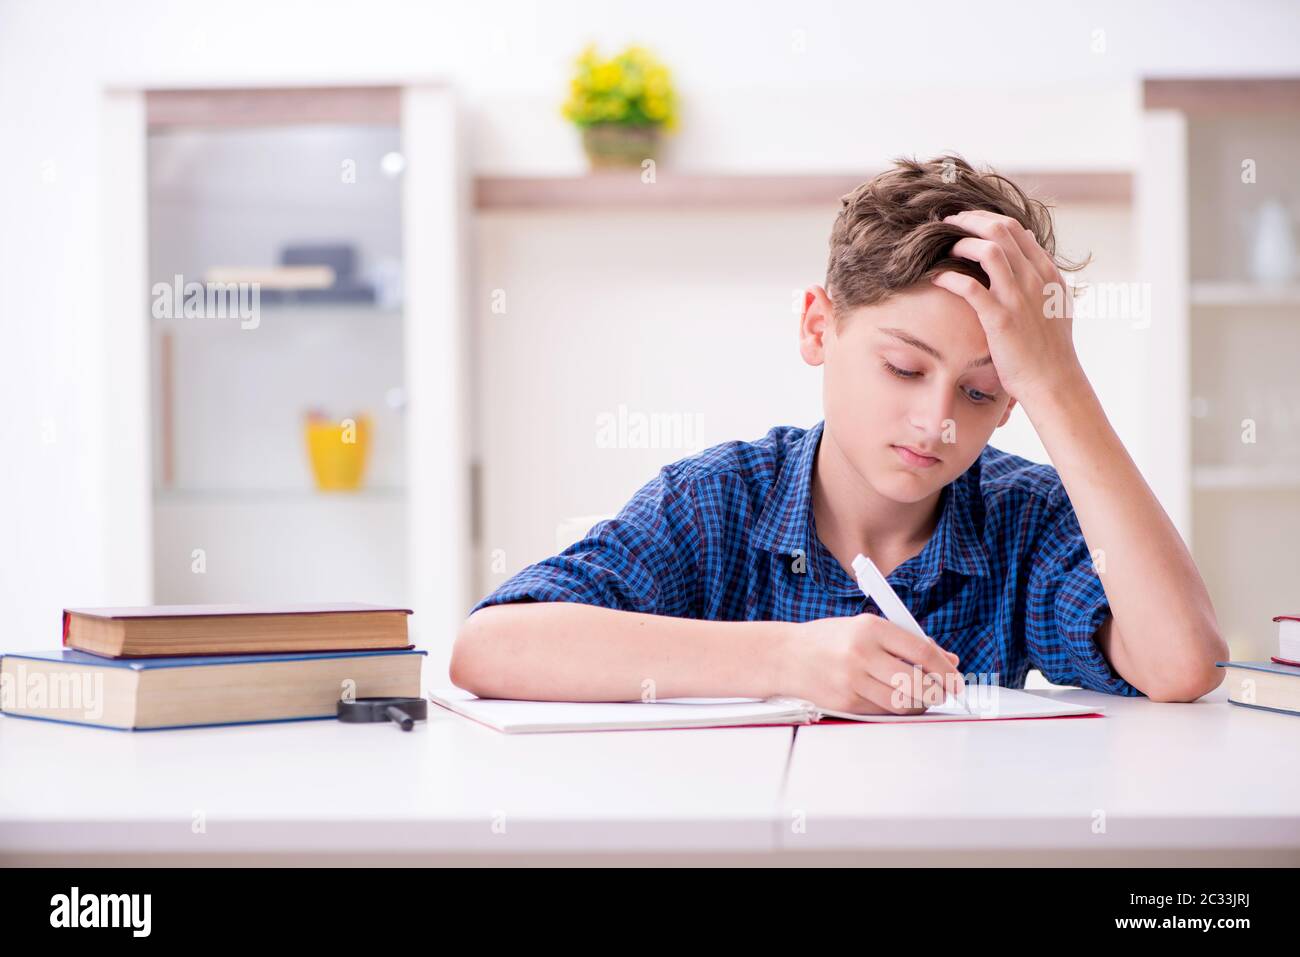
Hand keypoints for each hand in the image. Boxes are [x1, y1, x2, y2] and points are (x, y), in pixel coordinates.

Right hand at [779, 614, 965, 714]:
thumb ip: (906, 642)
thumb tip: (947, 660)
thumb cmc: (829, 639)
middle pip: (916, 681)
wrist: (787, 656)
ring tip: (923, 697)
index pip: (921, 650)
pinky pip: (884, 711)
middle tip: (945, 692)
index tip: (956, 678)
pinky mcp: (846, 703)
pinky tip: (897, 699)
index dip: (945, 668)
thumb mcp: (867, 628)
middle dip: (938, 691)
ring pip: (902, 702)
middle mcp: (861, 654)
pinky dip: (897, 708)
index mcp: (870, 628)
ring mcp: (852, 681)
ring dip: (920, 703)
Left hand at [930, 209, 1085, 405]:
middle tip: (947, 225)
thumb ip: (1041, 270)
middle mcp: (1034, 278)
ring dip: (961, 243)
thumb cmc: (1049, 346)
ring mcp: (1018, 297)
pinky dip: (950, 277)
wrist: (1053, 380)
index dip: (985, 219)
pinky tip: (937, 278)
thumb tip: (1027, 237)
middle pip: (1000, 230)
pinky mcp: (1000, 318)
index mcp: (1047, 272)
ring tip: (943, 247)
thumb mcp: (1055, 300)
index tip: (965, 221)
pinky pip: (970, 286)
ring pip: (988, 250)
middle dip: (968, 221)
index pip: (1015, 228)